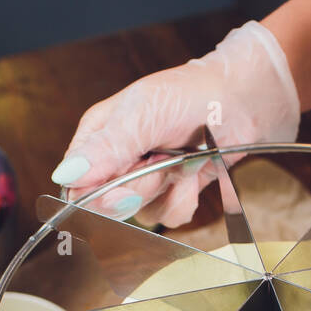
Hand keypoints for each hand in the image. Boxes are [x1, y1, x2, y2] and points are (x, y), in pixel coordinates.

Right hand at [50, 21, 299, 227]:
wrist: (244, 101)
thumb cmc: (192, 94)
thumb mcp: (142, 115)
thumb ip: (106, 148)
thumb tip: (66, 176)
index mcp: (100, 136)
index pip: (76, 183)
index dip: (95, 195)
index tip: (120, 188)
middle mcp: (119, 161)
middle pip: (107, 204)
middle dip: (138, 190)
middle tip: (158, 165)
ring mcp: (147, 178)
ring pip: (141, 213)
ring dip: (167, 192)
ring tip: (182, 162)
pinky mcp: (174, 191)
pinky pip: (170, 215)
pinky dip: (187, 199)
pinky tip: (196, 174)